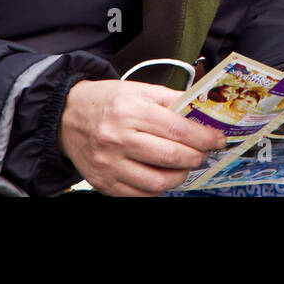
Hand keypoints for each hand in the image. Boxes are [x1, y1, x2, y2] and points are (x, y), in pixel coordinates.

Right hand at [57, 79, 225, 195]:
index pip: (177, 130)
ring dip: (180, 176)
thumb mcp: (139, 89)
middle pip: (170, 157)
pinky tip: (162, 174)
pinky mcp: (103, 183)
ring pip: (157, 182)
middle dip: (196, 157)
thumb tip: (202, 110)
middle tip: (204, 152)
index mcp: (129, 111)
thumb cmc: (106, 101)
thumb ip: (171, 99)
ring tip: (185, 165)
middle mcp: (117, 139)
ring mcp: (109, 164)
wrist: (66, 117)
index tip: (217, 139)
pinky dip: (158, 188)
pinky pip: (140, 195)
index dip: (204, 137)